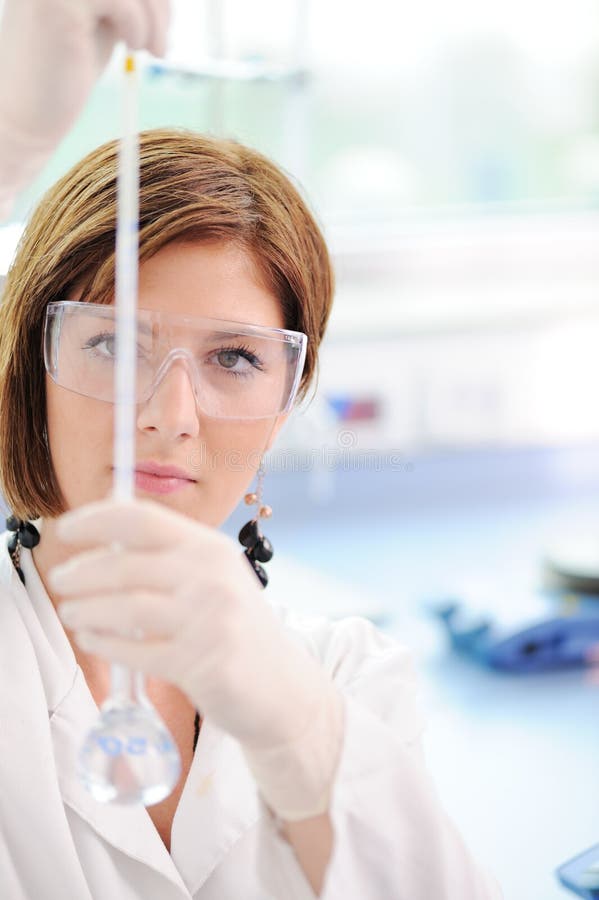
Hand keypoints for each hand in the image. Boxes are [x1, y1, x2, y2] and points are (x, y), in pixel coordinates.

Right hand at [0, 0, 170, 209]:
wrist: (29, 113)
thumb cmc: (65, 68)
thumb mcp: (103, 20)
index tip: (162, 18)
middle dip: (157, 2)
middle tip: (162, 41)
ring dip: (154, 17)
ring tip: (149, 49)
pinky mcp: (60, 5)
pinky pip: (123, 2)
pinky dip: (139, 26)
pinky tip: (132, 48)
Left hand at [51, 498, 343, 818]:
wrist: (282, 688)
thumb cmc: (235, 628)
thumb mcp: (214, 578)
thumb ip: (169, 558)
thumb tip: (103, 540)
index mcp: (211, 548)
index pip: (143, 520)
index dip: (97, 520)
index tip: (66, 529)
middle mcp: (213, 577)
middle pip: (127, 564)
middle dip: (82, 571)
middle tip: (61, 580)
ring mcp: (210, 620)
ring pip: (127, 608)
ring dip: (87, 609)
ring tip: (70, 612)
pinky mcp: (204, 663)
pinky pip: (138, 650)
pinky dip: (106, 643)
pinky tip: (91, 639)